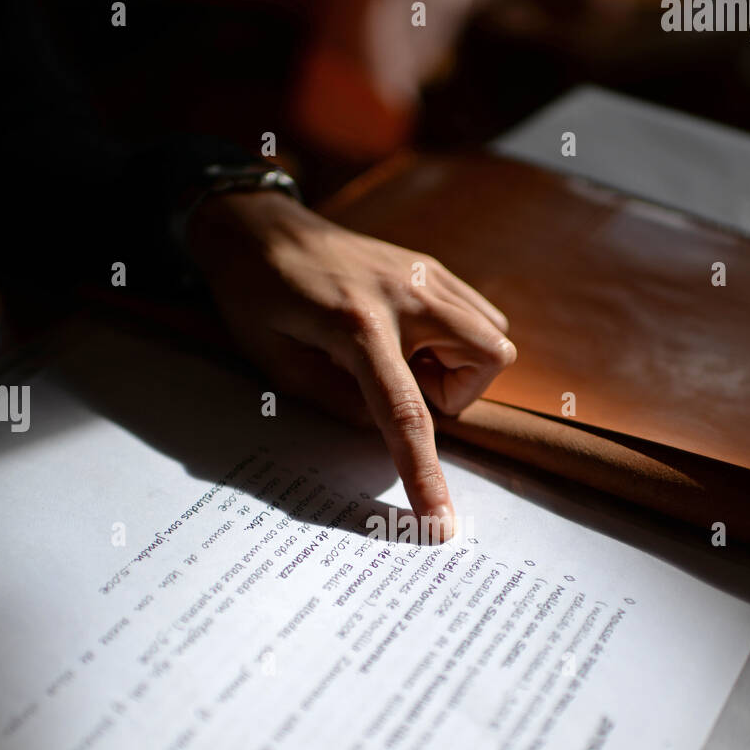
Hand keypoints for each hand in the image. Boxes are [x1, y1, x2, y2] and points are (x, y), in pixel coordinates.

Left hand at [185, 189, 515, 536]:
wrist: (259, 227)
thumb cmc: (257, 297)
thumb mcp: (277, 364)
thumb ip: (337, 403)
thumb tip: (386, 428)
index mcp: (356, 325)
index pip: (405, 412)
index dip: (424, 473)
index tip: (440, 521)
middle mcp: (404, 294)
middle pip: (487, 360)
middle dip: (457, 390)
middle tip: (404, 382)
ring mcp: (424, 274)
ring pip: (492, 335)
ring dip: (458, 365)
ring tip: (403, 357)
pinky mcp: (431, 267)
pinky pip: (479, 314)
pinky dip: (458, 339)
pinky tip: (410, 337)